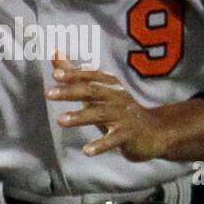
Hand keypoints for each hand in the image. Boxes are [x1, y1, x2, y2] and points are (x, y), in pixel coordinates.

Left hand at [46, 56, 175, 161]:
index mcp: (109, 84)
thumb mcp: (98, 90)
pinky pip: (113, 140)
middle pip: (92, 91)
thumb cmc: (119, 108)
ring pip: (100, 114)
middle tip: (49, 94)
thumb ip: (75, 74)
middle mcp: (116, 97)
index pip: (90, 76)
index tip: (56, 74)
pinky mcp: (128, 135)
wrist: (155, 131)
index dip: (73, 74)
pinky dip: (100, 145)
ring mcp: (123, 116)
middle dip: (70, 92)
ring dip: (79, 117)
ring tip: (60, 120)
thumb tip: (54, 52)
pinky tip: (87, 151)